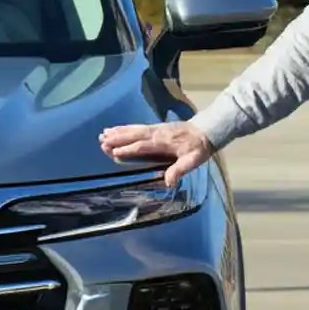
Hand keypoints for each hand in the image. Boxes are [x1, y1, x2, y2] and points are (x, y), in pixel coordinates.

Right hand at [99, 122, 214, 186]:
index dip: (129, 149)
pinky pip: (137, 127)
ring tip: (103, 135)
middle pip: (134, 135)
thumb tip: (168, 182)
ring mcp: (155, 129)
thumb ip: (180, 170)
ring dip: (118, 132)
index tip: (115, 152)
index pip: (143, 146)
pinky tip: (114, 129)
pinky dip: (124, 128)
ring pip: (133, 130)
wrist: (206, 130)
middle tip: (102, 141)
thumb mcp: (193, 160)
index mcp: (164, 142)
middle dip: (118, 139)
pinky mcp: (155, 127)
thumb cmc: (199, 148)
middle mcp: (156, 133)